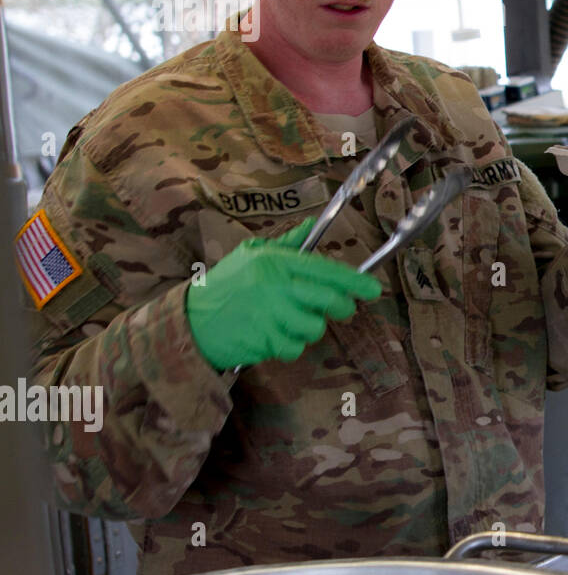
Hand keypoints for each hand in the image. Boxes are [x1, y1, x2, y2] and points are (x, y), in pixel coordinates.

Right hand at [186, 217, 382, 370]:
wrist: (186, 321)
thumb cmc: (224, 286)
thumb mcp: (251, 255)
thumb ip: (287, 244)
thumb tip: (312, 225)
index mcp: (275, 262)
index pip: (326, 270)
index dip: (355, 281)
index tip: (373, 289)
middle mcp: (275, 287)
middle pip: (330, 300)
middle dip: (343, 307)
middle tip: (342, 308)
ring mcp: (269, 315)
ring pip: (315, 327)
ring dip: (311, 327)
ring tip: (292, 320)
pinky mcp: (264, 341)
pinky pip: (296, 348)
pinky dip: (291, 346)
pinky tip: (275, 336)